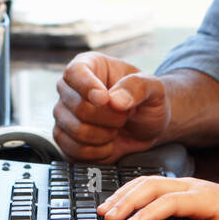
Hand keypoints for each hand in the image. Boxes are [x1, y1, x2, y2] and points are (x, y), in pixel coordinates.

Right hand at [52, 52, 170, 162]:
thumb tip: (115, 100)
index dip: (87, 87)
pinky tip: (108, 144)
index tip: (104, 99)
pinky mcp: (64, 138)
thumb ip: (138, 87)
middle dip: (110, 118)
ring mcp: (64, 114)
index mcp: (89, 66)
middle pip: (78, 107)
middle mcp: (71, 88)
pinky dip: (97, 152)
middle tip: (125, 115)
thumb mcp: (154, 88)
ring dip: (104, 136)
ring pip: (76, 131)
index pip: (74, 73)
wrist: (146, 126)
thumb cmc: (147, 101)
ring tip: (116, 128)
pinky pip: (73, 150)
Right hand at [97, 176, 218, 219]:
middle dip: (127, 201)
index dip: (148, 213)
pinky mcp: (177, 186)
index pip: (170, 201)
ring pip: (147, 181)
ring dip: (124, 195)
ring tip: (105, 210)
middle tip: (109, 219)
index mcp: (205, 197)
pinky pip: (149, 183)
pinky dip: (130, 192)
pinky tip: (117, 204)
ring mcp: (183, 182)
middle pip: (152, 186)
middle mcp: (191, 185)